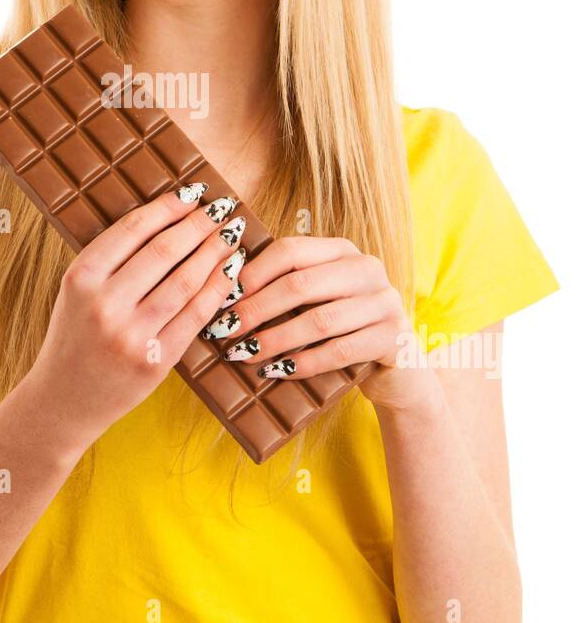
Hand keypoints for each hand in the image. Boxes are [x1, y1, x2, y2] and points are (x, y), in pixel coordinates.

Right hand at [27, 184, 249, 450]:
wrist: (63, 399)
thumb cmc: (75, 335)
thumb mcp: (77, 290)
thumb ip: (114, 258)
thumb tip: (170, 219)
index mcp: (81, 277)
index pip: (133, 229)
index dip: (168, 207)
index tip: (192, 195)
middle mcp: (104, 304)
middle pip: (164, 251)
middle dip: (199, 226)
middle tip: (220, 210)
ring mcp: (131, 336)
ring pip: (185, 282)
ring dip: (214, 254)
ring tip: (230, 238)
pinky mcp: (155, 362)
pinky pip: (195, 316)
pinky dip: (217, 290)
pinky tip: (229, 273)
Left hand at [202, 235, 439, 413]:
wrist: (398, 370)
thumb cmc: (343, 330)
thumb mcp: (319, 301)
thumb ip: (287, 289)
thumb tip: (225, 292)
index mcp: (343, 250)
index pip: (290, 250)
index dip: (253, 273)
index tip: (224, 298)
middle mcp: (367, 268)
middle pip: (300, 284)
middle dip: (256, 309)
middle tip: (225, 330)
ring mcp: (385, 301)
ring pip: (319, 320)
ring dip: (276, 339)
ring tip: (245, 354)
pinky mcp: (394, 337)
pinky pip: (341, 350)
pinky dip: (305, 362)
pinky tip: (279, 371)